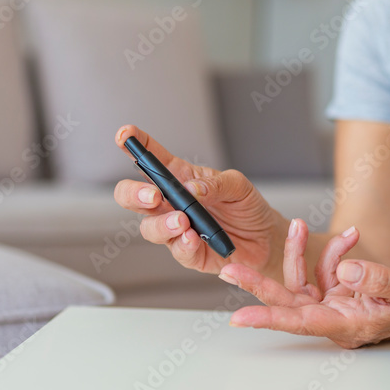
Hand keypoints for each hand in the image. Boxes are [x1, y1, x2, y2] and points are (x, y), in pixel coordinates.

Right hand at [113, 125, 287, 275]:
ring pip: (149, 228)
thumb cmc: (246, 206)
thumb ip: (216, 183)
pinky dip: (183, 244)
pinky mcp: (188, 253)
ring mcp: (175, 230)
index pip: (150, 159)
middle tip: (153, 195)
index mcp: (179, 178)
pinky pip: (177, 250)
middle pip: (132, 197)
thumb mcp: (238, 185)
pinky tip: (193, 238)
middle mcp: (171, 204)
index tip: (124, 135)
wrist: (265, 238)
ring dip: (162, 224)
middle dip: (133, 194)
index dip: (133, 144)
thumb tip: (192, 188)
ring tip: (183, 221)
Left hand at [219, 219, 389, 348]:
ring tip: (308, 226)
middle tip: (228, 269)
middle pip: (287, 301)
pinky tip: (352, 236)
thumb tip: (346, 270)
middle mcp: (334, 318)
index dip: (268, 319)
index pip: (300, 322)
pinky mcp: (337, 291)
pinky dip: (333, 250)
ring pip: (302, 277)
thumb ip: (377, 279)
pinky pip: (323, 268)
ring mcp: (334, 305)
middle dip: (259, 282)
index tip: (239, 318)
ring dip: (302, 251)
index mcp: (348, 325)